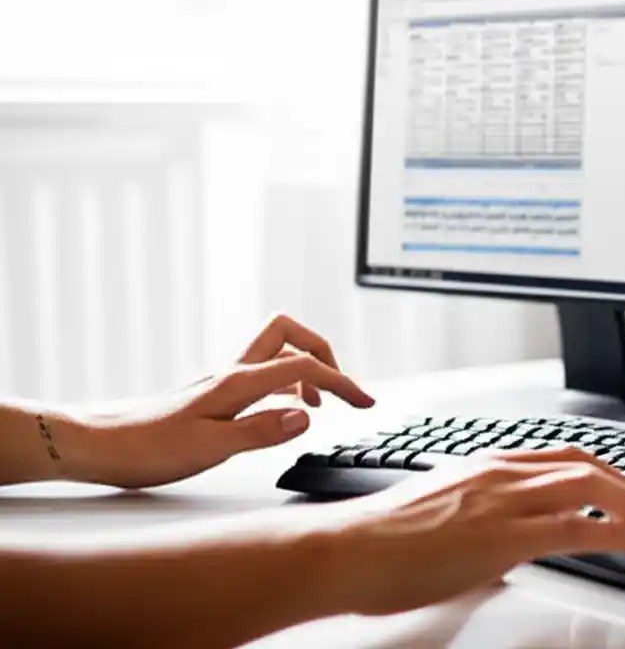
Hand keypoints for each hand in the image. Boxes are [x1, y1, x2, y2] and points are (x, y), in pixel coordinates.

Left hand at [72, 314, 373, 488]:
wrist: (100, 445)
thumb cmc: (148, 449)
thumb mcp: (210, 447)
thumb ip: (262, 430)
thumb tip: (307, 414)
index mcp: (238, 382)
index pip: (304, 369)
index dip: (342, 383)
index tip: (365, 402)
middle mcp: (232, 372)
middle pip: (291, 334)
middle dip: (325, 353)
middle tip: (343, 389)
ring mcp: (222, 380)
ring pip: (276, 352)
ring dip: (306, 368)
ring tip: (321, 406)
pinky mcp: (214, 393)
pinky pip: (261, 376)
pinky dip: (284, 387)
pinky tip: (283, 415)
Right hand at [317, 446, 624, 615]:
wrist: (348, 550)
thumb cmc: (379, 539)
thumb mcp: (441, 510)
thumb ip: (478, 517)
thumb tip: (502, 546)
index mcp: (484, 464)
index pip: (557, 454)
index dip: (598, 468)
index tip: (619, 483)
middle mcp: (499, 473)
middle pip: (582, 463)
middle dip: (624, 482)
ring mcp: (503, 501)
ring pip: (587, 486)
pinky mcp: (505, 536)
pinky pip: (576, 528)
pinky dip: (615, 532)